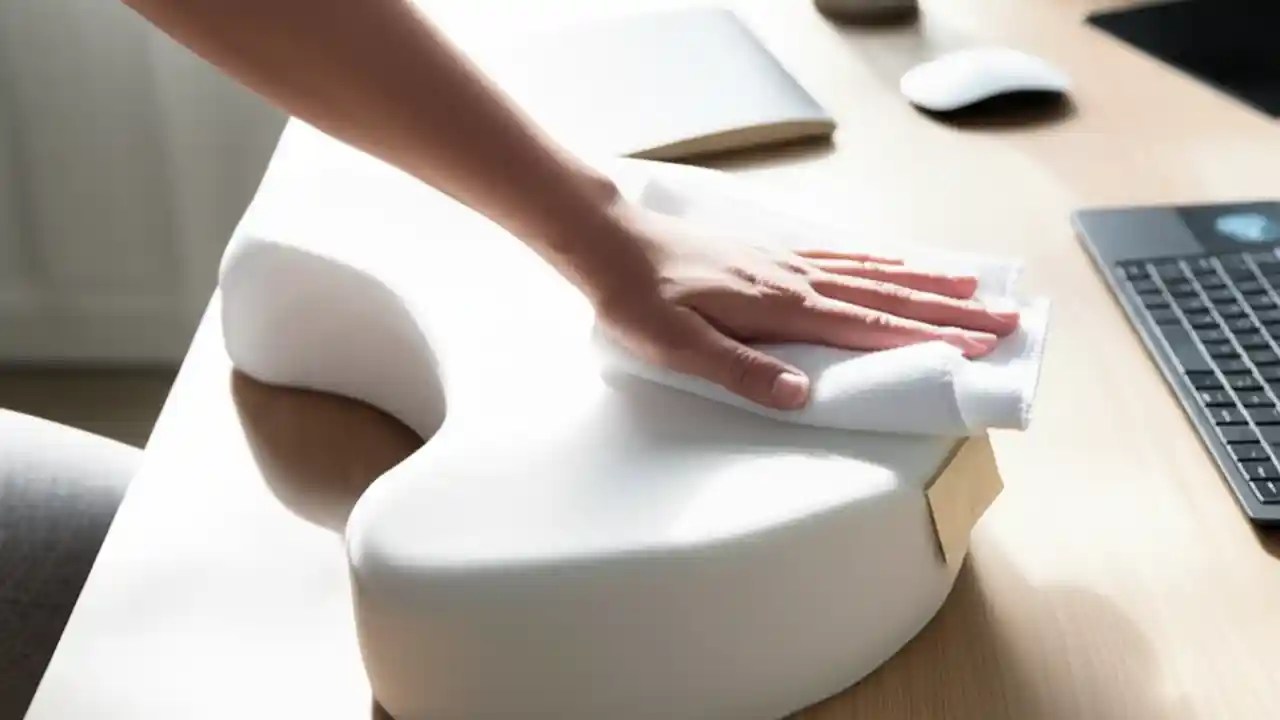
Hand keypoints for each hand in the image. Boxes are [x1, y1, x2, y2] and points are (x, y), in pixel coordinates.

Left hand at [567, 203, 1019, 410]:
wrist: (612, 242)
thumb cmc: (640, 299)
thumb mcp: (679, 347)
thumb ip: (741, 372)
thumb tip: (803, 398)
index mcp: (781, 306)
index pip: (869, 327)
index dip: (927, 339)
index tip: (979, 347)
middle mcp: (796, 278)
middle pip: (888, 297)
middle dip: (951, 312)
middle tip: (1009, 320)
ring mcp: (787, 261)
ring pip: (873, 273)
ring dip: (927, 283)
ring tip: (975, 287)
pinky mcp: (773, 252)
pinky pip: (842, 256)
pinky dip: (880, 261)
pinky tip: (898, 264)